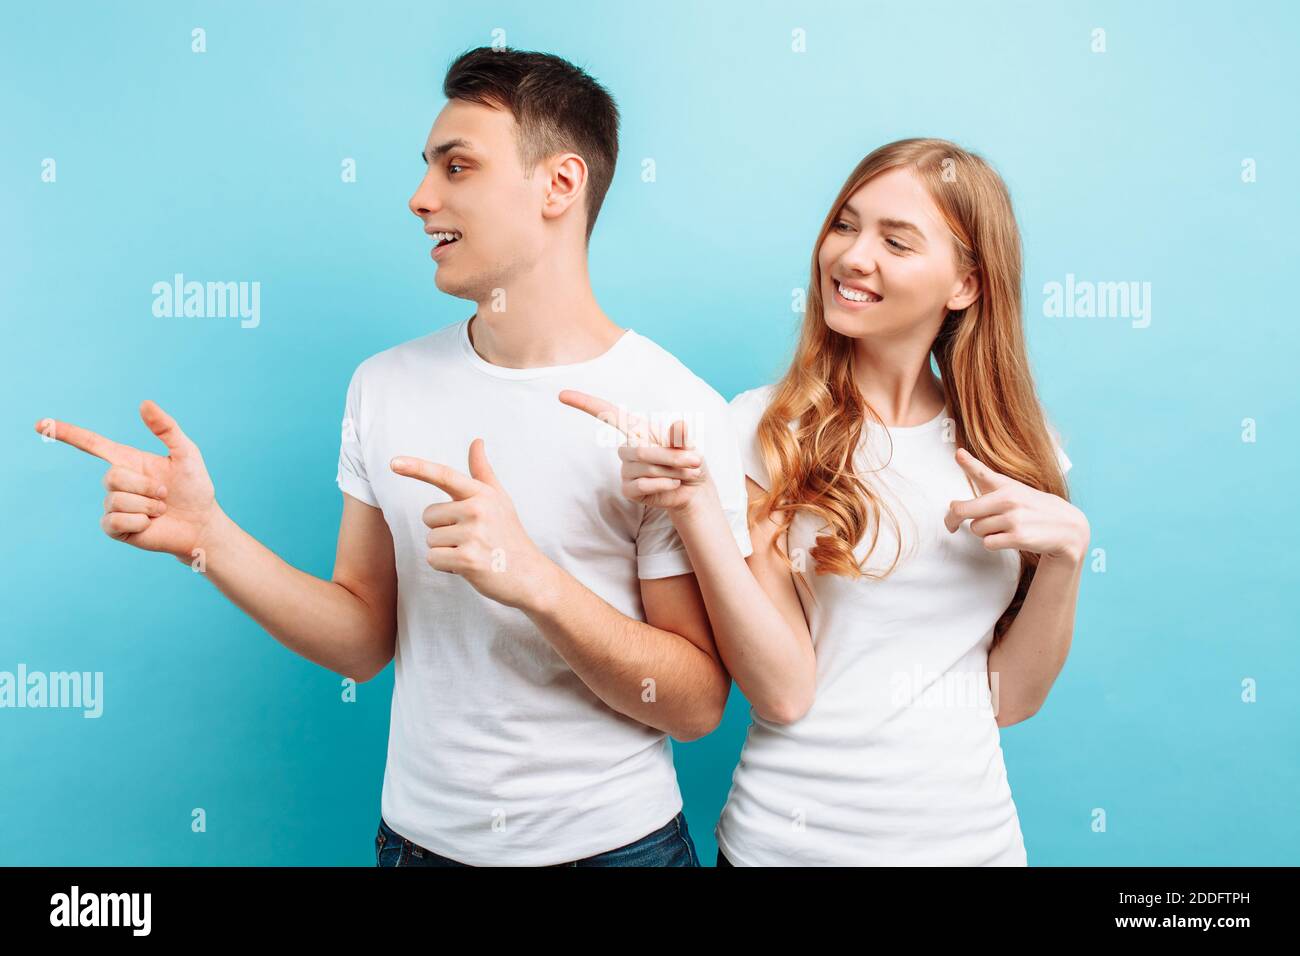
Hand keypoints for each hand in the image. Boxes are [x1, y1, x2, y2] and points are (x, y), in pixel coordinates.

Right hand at [35, 401, 222, 562]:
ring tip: (161, 509)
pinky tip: (150, 523)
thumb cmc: (195, 487)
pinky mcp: (115, 528)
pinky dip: (140, 521)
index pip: (92, 444)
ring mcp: (114, 505)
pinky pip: (115, 520)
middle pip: (112, 476)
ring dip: (147, 505)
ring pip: (116, 500)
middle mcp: (117, 482)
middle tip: (165, 494)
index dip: (67, 433)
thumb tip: (144, 403)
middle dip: (145, 486)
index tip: (40, 424)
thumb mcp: (186, 454)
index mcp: (129, 460)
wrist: (202, 523)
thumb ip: (166, 429)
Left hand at [390, 438, 553, 609]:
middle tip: (472, 539)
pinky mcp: (467, 559)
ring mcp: (473, 535)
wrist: (530, 575)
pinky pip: (433, 559)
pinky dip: (446, 566)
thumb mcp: (499, 500)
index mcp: (482, 494)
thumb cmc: (509, 535)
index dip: (417, 468)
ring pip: (430, 540)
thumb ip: (482, 471)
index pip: (444, 475)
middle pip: (429, 515)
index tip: (393, 462)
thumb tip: (477, 441)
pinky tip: (469, 566)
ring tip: (473, 552)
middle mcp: (478, 510)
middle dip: (443, 530)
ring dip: (446, 550)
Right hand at [557, 389, 708, 513]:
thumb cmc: (689, 461)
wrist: (693, 490)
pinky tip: (673, 484)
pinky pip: (641, 485)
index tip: (562, 395)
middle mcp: (627, 448)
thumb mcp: (690, 445)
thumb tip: (681, 424)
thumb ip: (681, 437)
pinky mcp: (628, 490)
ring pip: (644, 468)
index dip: (584, 403)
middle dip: (670, 457)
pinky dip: (662, 484)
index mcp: (637, 429)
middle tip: (695, 461)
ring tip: (686, 473)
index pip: (607, 413)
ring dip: (671, 471)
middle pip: (640, 450)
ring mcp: (626, 470)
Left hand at [945, 447, 1088, 563]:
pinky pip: (988, 543)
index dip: (968, 463)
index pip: (982, 473)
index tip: (958, 454)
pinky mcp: (1019, 537)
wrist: (1067, 527)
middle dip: (953, 519)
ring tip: (1001, 527)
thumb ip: (982, 474)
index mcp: (1006, 486)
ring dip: (984, 532)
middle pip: (963, 511)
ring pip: (976, 529)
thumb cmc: (1031, 506)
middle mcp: (1009, 499)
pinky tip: (1008, 537)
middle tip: (951, 524)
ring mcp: (1014, 518)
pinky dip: (993, 543)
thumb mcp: (1010, 487)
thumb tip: (957, 453)